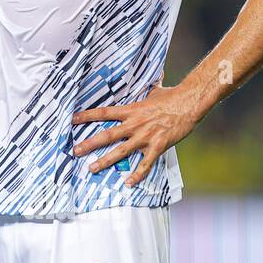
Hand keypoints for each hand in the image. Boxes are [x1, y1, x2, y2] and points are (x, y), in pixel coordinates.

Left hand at [71, 84, 198, 186]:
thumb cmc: (172, 97)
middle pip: (107, 134)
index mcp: (132, 110)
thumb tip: (149, 79)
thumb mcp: (154, 91)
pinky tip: (128, 183)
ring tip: (91, 168)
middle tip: (75, 151)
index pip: (104, 113)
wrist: (189, 103)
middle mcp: (135, 124)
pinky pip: (145, 164)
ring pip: (120, 151)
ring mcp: (145, 136)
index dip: (87, 116)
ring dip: (105, 161)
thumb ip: (146, 90)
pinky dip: (137, 175)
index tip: (73, 120)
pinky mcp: (157, 146)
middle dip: (89, 143)